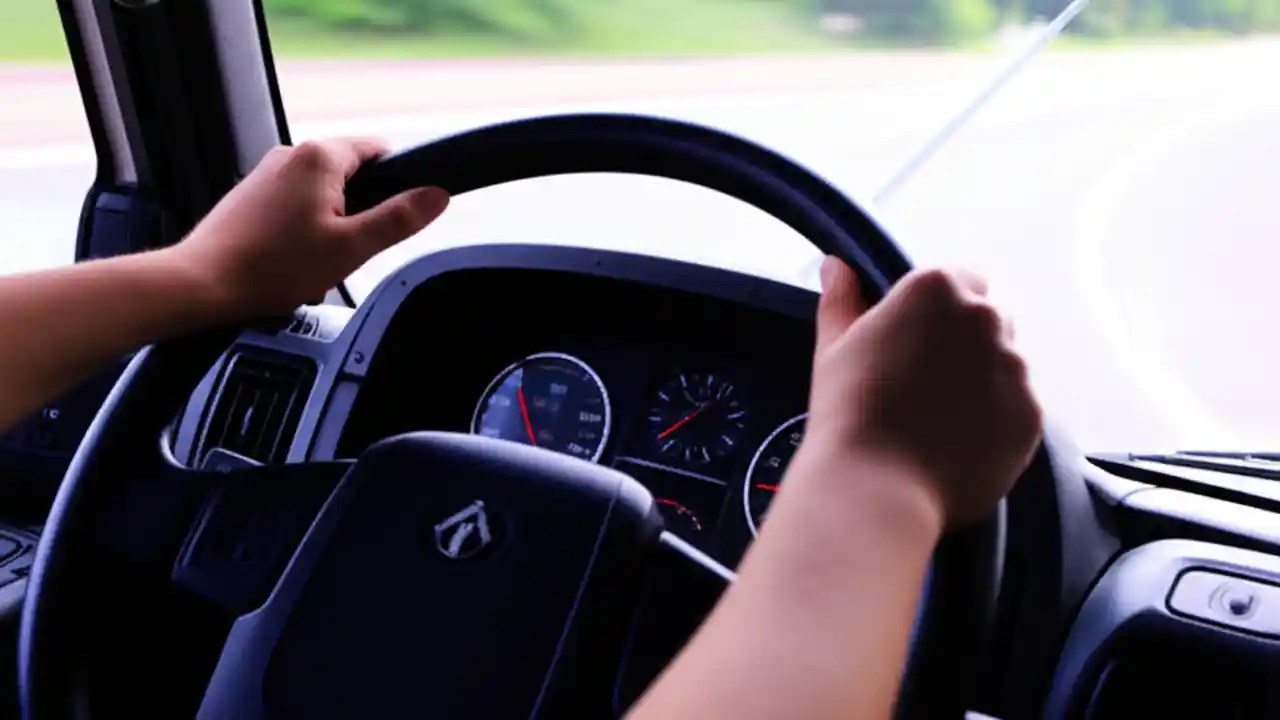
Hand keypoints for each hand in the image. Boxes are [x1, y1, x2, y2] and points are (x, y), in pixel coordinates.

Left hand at [170, 137, 448, 317]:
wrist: (204, 284)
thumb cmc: (272, 267)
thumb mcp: (352, 247)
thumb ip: (399, 219)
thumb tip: (437, 196)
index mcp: (320, 156)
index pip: (380, 150)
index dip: (397, 184)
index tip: (393, 218)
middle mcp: (292, 154)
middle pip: (352, 176)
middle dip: (358, 214)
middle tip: (347, 250)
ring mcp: (268, 173)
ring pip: (324, 195)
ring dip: (330, 227)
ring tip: (314, 261)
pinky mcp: (252, 195)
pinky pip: (296, 207)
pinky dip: (303, 233)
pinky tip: (291, 262)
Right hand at [799, 258, 1041, 527]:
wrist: (876, 488)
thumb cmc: (848, 411)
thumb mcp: (835, 346)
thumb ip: (842, 298)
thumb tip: (838, 265)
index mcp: (937, 288)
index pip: (959, 278)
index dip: (935, 311)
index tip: (913, 341)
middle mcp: (986, 318)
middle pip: (987, 319)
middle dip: (964, 343)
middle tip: (922, 383)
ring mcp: (1015, 368)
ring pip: (1006, 364)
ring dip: (982, 381)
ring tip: (938, 420)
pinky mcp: (1032, 417)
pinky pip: (1017, 408)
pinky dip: (995, 421)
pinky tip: (956, 443)